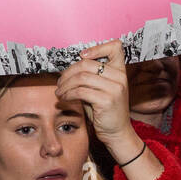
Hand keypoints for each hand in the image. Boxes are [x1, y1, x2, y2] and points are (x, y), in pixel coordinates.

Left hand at [55, 39, 138, 160]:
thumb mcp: (102, 89)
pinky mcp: (107, 101)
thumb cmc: (105, 111)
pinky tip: (64, 98)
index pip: (115, 47)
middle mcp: (120, 77)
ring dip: (65, 84)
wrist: (117, 132)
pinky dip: (68, 94)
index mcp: (120, 71)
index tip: (82, 56)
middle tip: (60, 82)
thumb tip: (68, 69)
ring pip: (81, 77)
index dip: (97, 47)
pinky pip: (80, 91)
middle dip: (68, 72)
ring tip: (59, 91)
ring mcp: (115, 89)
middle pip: (87, 64)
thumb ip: (91, 77)